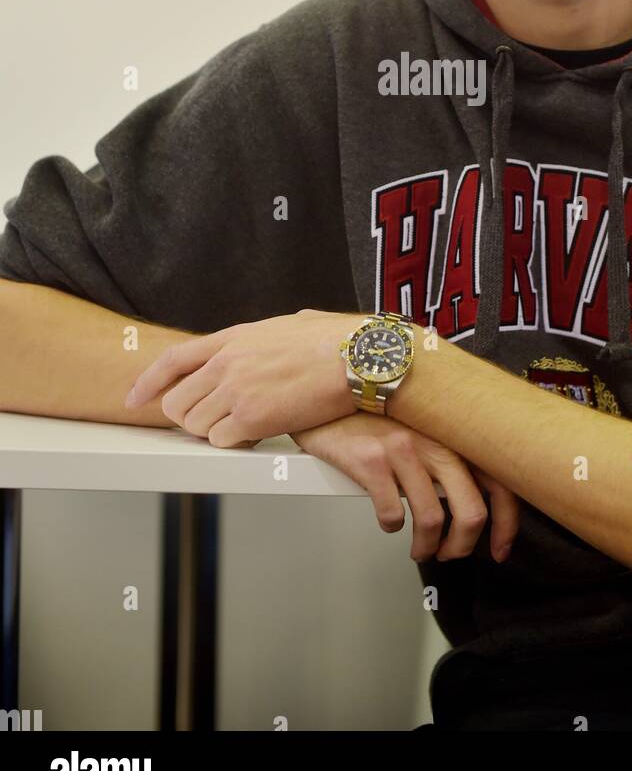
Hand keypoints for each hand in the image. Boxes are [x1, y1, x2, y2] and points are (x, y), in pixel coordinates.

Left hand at [123, 309, 365, 446]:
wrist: (358, 357)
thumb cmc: (336, 341)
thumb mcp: (288, 326)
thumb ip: (264, 338)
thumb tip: (274, 339)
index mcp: (233, 338)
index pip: (173, 360)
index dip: (148, 382)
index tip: (135, 398)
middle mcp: (226, 363)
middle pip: (177, 403)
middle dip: (190, 419)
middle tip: (215, 423)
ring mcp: (236, 391)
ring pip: (196, 427)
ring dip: (215, 433)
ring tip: (245, 427)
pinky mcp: (252, 419)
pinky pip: (222, 442)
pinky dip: (236, 444)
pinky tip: (260, 434)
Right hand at [291, 412, 519, 562]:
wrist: (335, 390)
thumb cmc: (382, 413)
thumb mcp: (427, 427)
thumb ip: (452, 455)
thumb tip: (474, 500)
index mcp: (456, 435)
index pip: (501, 485)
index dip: (507, 526)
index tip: (498, 548)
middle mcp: (437, 441)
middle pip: (471, 512)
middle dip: (462, 546)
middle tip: (450, 553)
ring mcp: (405, 450)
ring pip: (431, 520)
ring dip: (425, 547)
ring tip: (418, 549)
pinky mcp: (373, 461)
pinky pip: (391, 514)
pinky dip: (391, 526)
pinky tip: (388, 520)